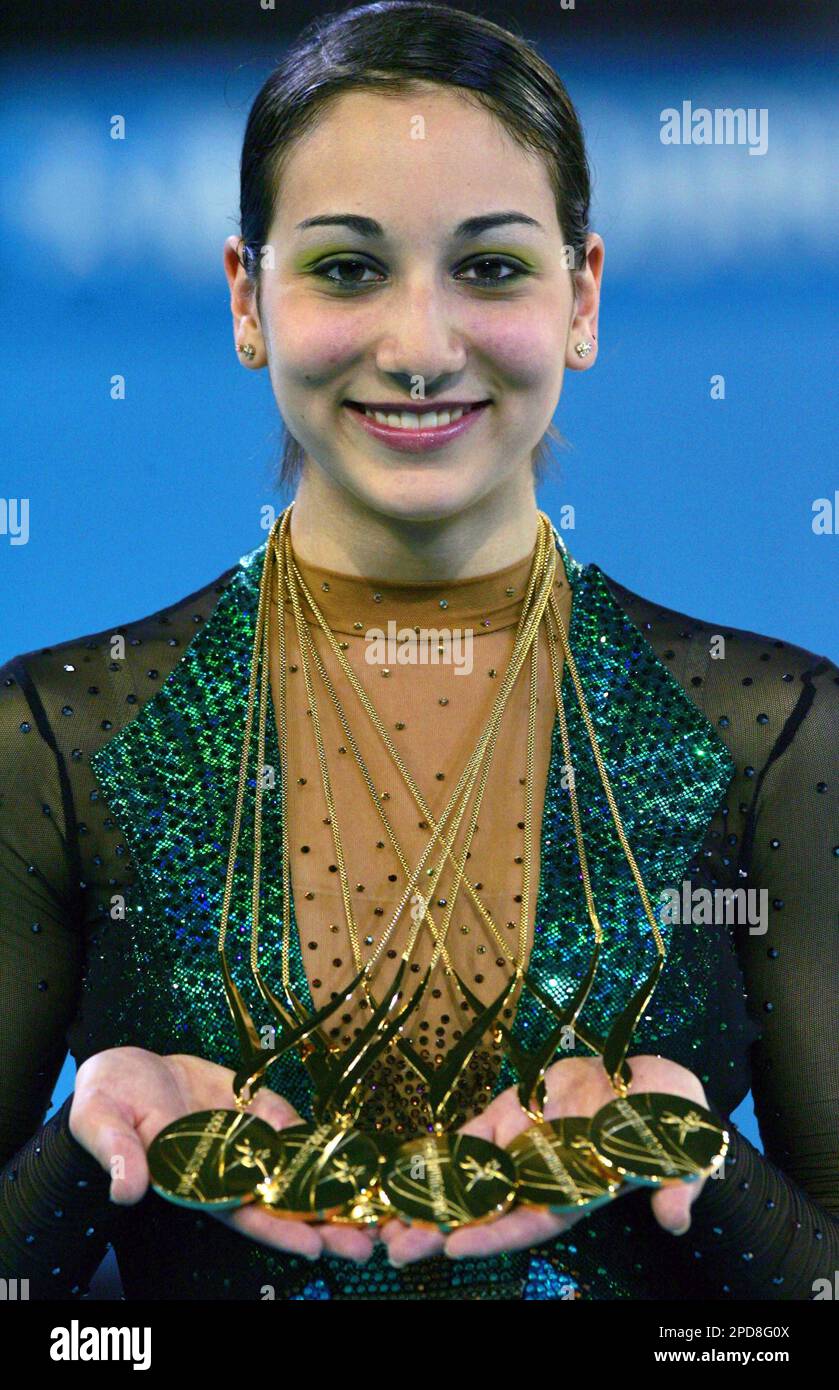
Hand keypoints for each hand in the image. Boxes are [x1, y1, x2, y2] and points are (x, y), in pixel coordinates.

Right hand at [71, 1045, 375, 1262]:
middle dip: (321, 1222)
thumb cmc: (106, 1102)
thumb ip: (118, 1156)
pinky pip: (288, 1126)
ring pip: (293, 1168)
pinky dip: (317, 1138)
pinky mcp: (250, 1111)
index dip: (275, 1230)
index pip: (240, 1214)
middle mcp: (225, 1167)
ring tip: (373, 1205)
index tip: (312, 1246)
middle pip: (279, 1201)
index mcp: (192, 1180)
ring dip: (331, 1185)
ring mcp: (242, 1140)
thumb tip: (127, 1190)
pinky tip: (352, 1151)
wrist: (123, 1071)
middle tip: (365, 1241)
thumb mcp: (102, 1124)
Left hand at [380, 1054, 712, 1265]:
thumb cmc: (670, 1125)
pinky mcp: (510, 1117)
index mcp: (575, 1196)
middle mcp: (540, 1180)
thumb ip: (675, 1187)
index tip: (455, 1247)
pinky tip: (400, 1170)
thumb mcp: (682, 1156)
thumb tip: (676, 1217)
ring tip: (379, 1222)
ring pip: (466, 1181)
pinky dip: (437, 1154)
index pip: (530, 1224)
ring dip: (426, 1200)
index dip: (494, 1236)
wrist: (653, 1087)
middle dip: (440, 1230)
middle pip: (485, 1211)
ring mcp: (521, 1150)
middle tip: (393, 1248)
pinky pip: (469, 1139)